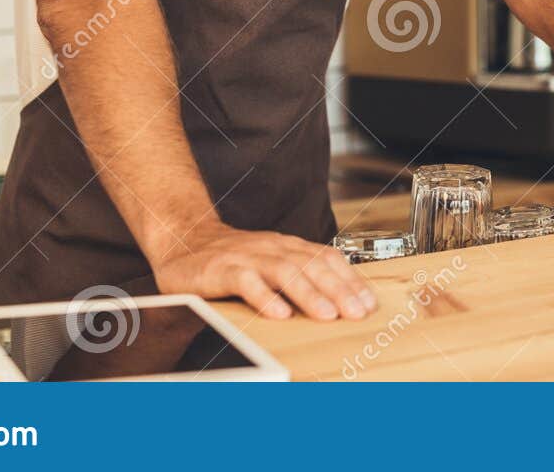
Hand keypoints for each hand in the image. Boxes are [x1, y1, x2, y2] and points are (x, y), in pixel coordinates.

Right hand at [153, 224, 377, 320]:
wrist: (184, 239)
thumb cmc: (232, 259)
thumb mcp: (270, 264)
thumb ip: (297, 279)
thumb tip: (337, 306)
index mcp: (288, 247)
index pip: (327, 258)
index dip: (350, 279)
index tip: (369, 303)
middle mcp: (272, 248)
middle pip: (312, 265)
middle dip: (339, 289)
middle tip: (358, 313)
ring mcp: (248, 256)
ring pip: (284, 271)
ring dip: (309, 294)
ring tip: (328, 315)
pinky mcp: (221, 269)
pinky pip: (246, 281)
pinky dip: (264, 297)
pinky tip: (279, 314)